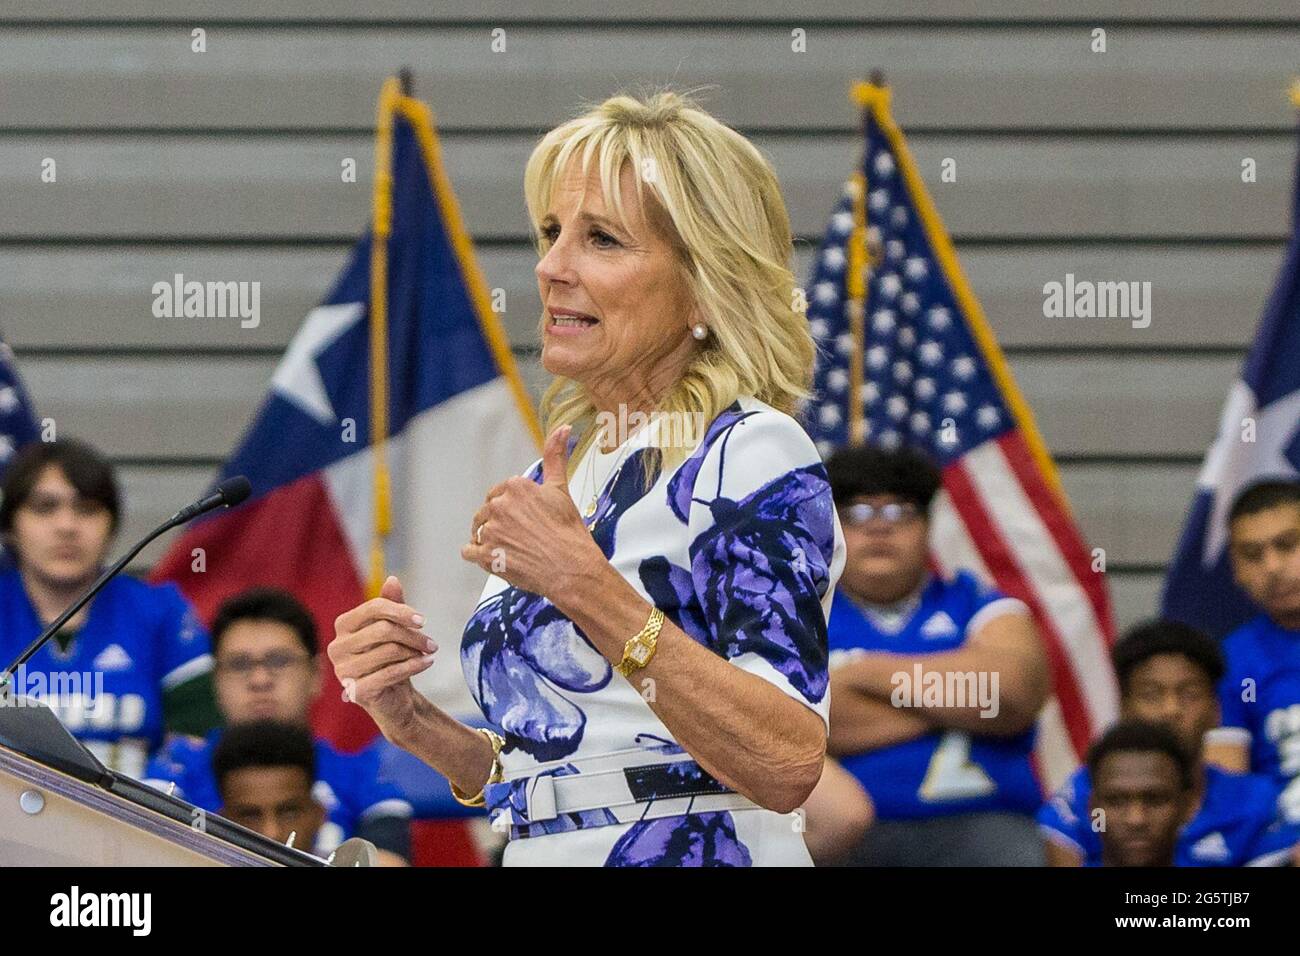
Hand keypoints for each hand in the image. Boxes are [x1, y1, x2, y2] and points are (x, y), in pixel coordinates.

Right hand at [328, 575, 436, 744]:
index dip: (400, 611)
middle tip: (431, 643)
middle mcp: (337, 647)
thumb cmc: (391, 659)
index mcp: (343, 626)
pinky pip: (391, 673)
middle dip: (412, 635)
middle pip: (383, 629)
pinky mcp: (356, 691)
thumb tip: (393, 579)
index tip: (422, 620)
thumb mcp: (393, 630)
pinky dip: (414, 666)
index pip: (373, 608)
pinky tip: (427, 663)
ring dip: (415, 651)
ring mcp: (344, 670)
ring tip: (428, 653)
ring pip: (388, 651)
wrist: (393, 697)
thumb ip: (392, 605)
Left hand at [461, 424, 608, 599]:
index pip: (500, 493)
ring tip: (512, 548)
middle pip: (487, 512)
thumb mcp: (561, 489)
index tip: (525, 519)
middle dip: (499, 523)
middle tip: (521, 536)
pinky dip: (480, 556)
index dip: (512, 508)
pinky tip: (498, 557)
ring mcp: (491, 531)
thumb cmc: (569, 533)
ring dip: (490, 539)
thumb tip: (563, 428)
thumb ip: (556, 456)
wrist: (571, 568)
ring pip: (478, 531)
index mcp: (516, 487)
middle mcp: (500, 505)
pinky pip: (469, 552)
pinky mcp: (486, 555)